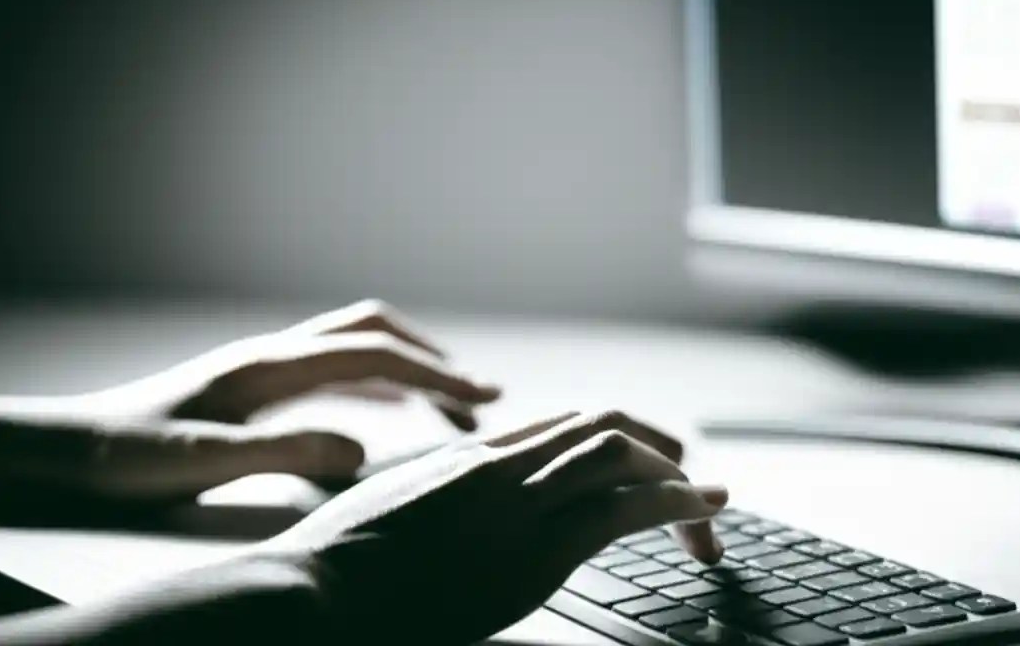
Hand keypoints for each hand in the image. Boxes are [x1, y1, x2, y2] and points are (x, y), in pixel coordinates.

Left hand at [0, 300, 501, 502]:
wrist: (75, 448)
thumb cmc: (131, 454)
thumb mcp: (205, 460)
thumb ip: (285, 450)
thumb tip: (362, 449)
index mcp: (272, 365)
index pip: (374, 356)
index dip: (435, 374)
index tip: (484, 397)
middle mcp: (276, 354)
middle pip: (374, 334)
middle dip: (434, 359)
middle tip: (480, 397)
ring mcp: (269, 368)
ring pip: (359, 350)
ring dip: (410, 371)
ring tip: (451, 405)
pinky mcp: (261, 389)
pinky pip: (337, 375)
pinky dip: (380, 387)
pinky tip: (393, 413)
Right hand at [260, 410, 727, 644]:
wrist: (309, 593)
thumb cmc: (333, 572)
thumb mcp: (387, 519)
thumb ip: (432, 507)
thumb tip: (453, 527)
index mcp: (466, 459)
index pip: (559, 426)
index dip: (611, 439)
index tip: (639, 463)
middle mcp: (498, 465)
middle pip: (600, 425)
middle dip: (657, 447)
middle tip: (690, 484)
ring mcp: (516, 501)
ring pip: (620, 453)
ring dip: (676, 479)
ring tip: (709, 508)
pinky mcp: (533, 547)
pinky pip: (625, 507)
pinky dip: (676, 505)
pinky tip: (702, 516)